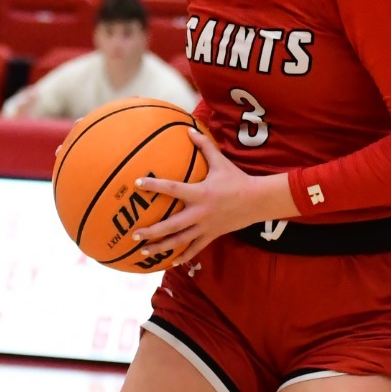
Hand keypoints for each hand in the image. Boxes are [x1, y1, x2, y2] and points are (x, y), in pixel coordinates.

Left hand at [133, 129, 288, 268]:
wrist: (257, 201)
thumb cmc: (236, 179)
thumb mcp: (220, 161)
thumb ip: (204, 146)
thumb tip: (188, 129)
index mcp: (200, 193)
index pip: (172, 189)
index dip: (155, 186)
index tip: (138, 184)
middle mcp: (200, 213)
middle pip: (172, 225)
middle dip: (152, 231)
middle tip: (134, 233)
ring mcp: (205, 227)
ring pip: (180, 241)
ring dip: (161, 247)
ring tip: (143, 252)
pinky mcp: (211, 235)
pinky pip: (195, 249)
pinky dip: (184, 256)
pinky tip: (171, 262)